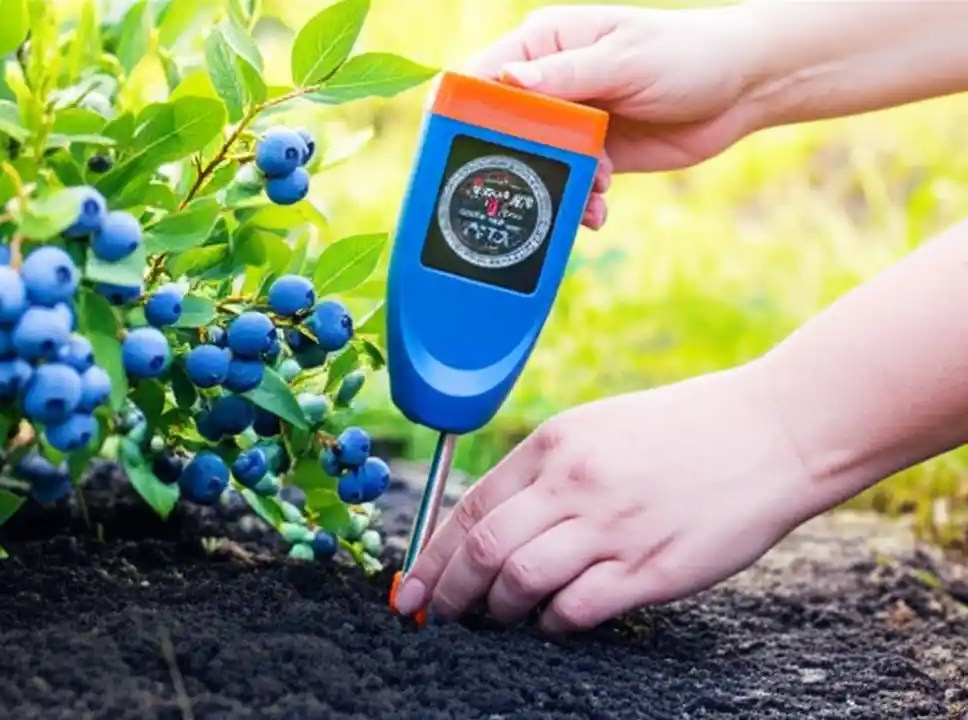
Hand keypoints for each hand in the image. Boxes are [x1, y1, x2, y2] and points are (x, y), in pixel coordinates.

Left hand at [392, 361, 821, 633]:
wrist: (775, 431)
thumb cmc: (687, 430)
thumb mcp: (599, 427)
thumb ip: (547, 469)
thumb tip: (491, 521)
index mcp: (555, 444)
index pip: (468, 506)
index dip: (431, 554)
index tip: (413, 586)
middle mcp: (574, 483)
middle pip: (481, 548)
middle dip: (449, 591)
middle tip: (440, 615)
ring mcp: (612, 527)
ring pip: (519, 581)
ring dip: (498, 609)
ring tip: (499, 617)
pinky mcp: (652, 569)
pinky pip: (576, 608)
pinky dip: (553, 623)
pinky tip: (555, 622)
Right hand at [465, 4, 769, 229]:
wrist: (743, 89)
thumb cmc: (687, 55)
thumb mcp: (625, 61)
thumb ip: (566, 76)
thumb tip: (509, 80)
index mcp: (545, 45)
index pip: (485, 76)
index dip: (465, 111)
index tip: (457, 149)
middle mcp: (549, 83)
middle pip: (502, 128)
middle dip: (513, 162)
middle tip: (523, 189)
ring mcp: (570, 121)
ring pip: (535, 164)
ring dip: (553, 188)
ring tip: (589, 197)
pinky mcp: (592, 154)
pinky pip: (567, 184)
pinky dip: (578, 202)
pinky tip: (599, 209)